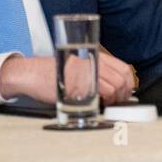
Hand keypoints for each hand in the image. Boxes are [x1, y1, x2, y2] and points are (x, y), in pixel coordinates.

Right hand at [0, 52, 135, 103]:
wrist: (33, 73)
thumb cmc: (52, 71)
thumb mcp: (78, 66)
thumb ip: (94, 72)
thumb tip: (112, 86)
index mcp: (95, 57)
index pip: (123, 68)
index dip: (129, 83)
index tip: (126, 92)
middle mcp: (93, 63)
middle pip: (122, 78)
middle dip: (124, 94)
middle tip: (119, 102)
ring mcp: (87, 73)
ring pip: (114, 86)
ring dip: (115, 99)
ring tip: (108, 104)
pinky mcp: (80, 85)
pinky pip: (100, 92)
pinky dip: (104, 101)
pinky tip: (98, 104)